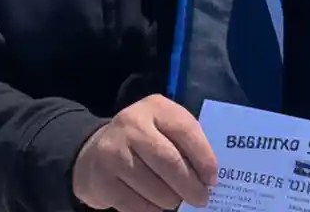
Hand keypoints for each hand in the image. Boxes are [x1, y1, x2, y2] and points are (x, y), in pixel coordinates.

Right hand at [72, 94, 218, 211]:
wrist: (96, 150)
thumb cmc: (144, 141)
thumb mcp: (164, 129)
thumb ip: (185, 144)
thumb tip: (208, 178)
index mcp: (155, 108)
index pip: (186, 130)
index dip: (204, 158)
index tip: (213, 179)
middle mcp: (131, 125)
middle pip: (170, 161)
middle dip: (190, 186)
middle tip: (201, 199)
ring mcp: (113, 152)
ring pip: (154, 188)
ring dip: (171, 201)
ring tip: (177, 202)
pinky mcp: (101, 179)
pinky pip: (135, 205)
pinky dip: (152, 210)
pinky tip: (157, 207)